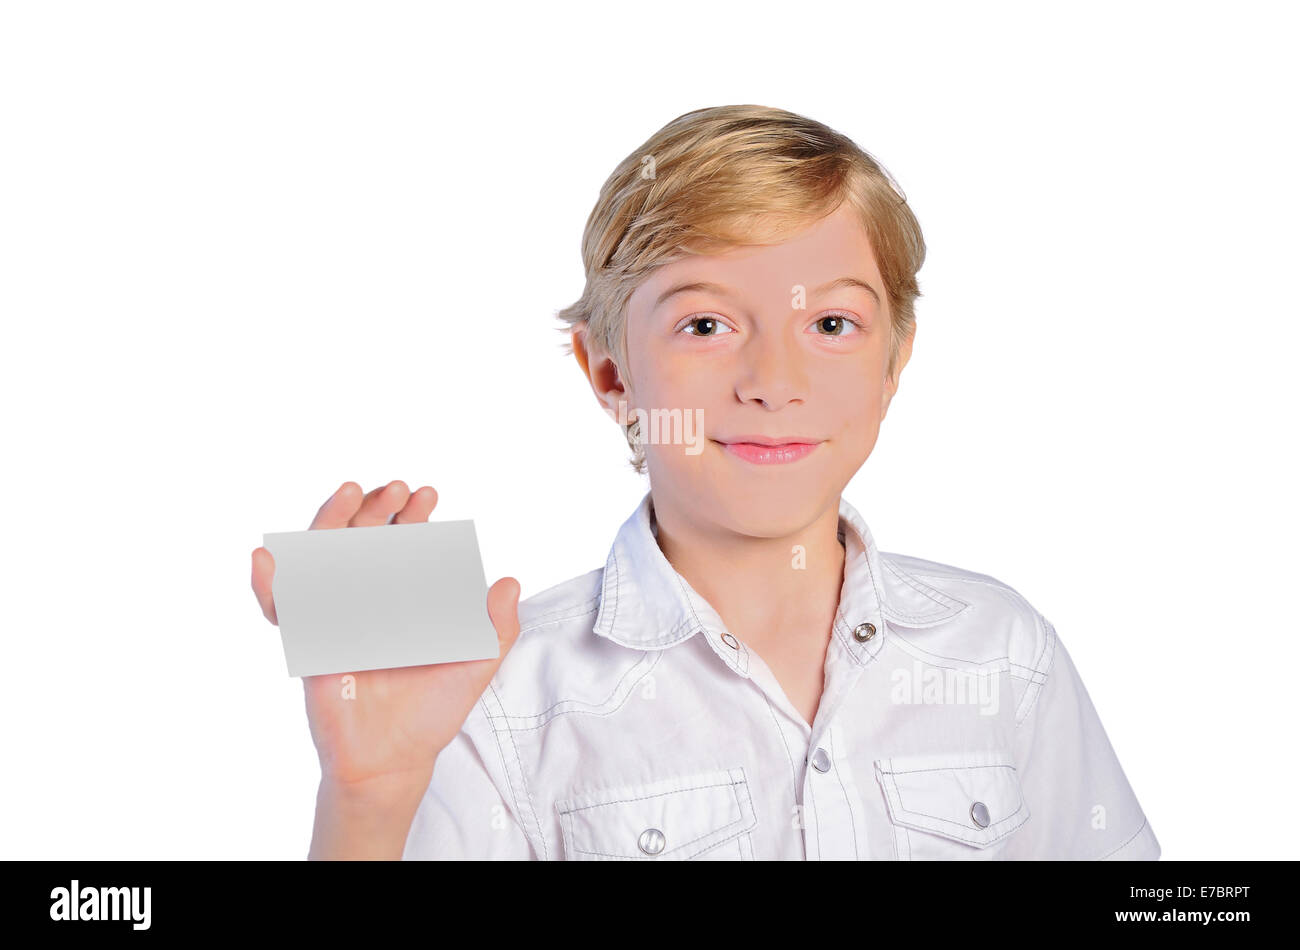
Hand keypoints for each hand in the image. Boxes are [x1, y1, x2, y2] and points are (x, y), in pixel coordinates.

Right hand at [251, 480, 521, 795]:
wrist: (397, 758)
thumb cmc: (432, 711)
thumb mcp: (476, 663)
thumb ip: (497, 626)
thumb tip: (509, 582)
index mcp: (400, 599)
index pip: (402, 546)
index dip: (412, 518)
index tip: (427, 496)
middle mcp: (365, 602)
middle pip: (361, 541)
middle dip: (376, 509)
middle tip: (397, 487)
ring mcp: (334, 619)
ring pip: (322, 559)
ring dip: (331, 523)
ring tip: (350, 493)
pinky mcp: (309, 643)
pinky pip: (283, 609)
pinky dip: (268, 584)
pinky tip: (266, 558)